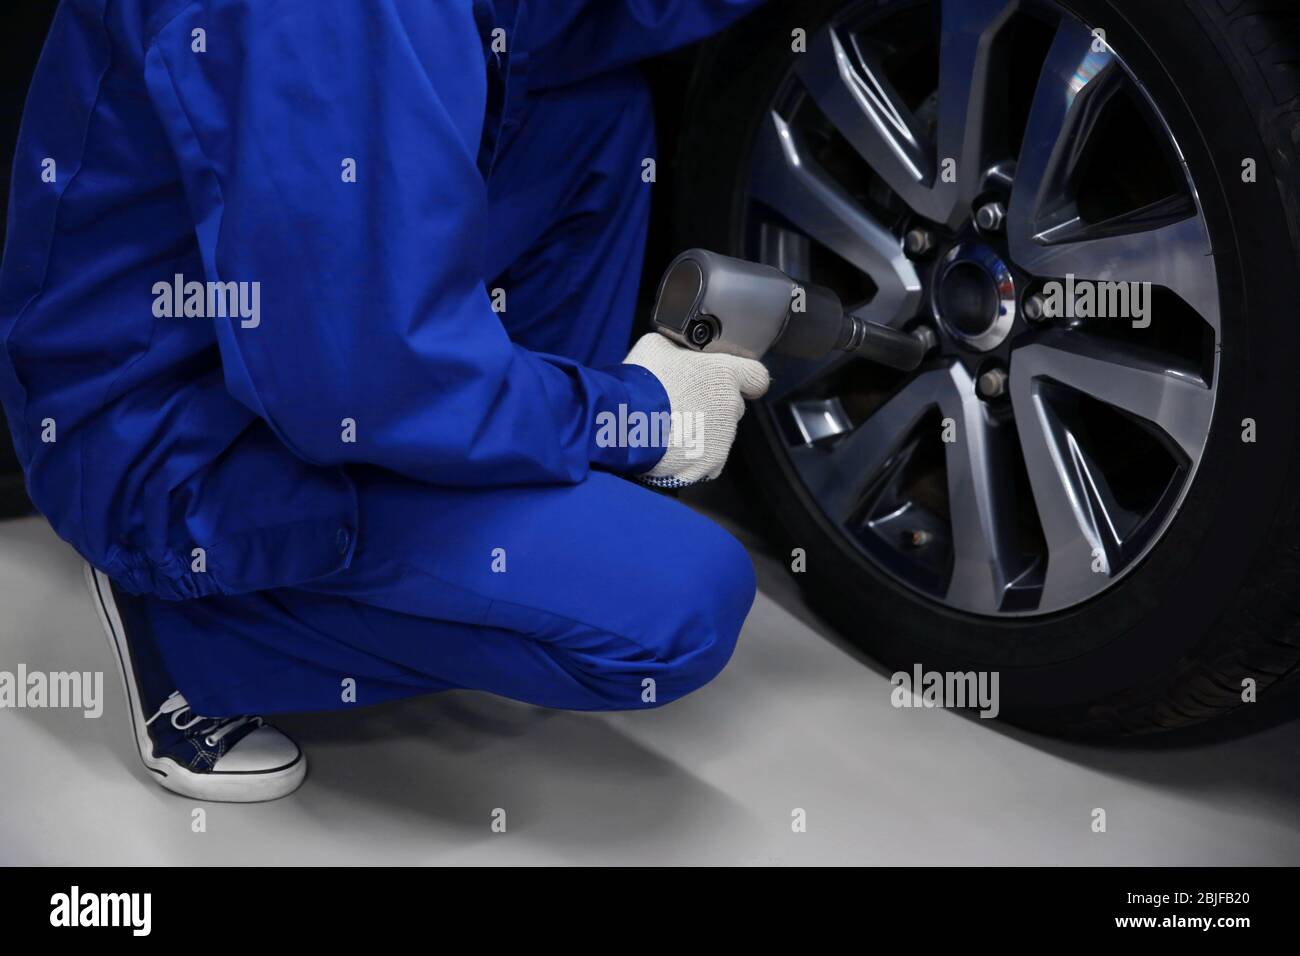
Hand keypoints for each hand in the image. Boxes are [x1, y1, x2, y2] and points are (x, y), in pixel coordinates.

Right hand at [622, 333, 769, 486]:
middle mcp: (730, 407)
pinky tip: (671, 446)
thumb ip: (679, 350)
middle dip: (713, 406)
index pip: (757, 376)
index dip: (746, 379)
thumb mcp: (656, 346)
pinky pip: (707, 459)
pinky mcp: (710, 464)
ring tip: (670, 426)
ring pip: (719, 434)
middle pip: (732, 407)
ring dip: (701, 431)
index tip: (735, 382)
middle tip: (682, 403)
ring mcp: (722, 439)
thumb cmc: (642, 383)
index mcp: (724, 375)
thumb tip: (677, 354)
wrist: (626, 426)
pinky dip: (693, 455)